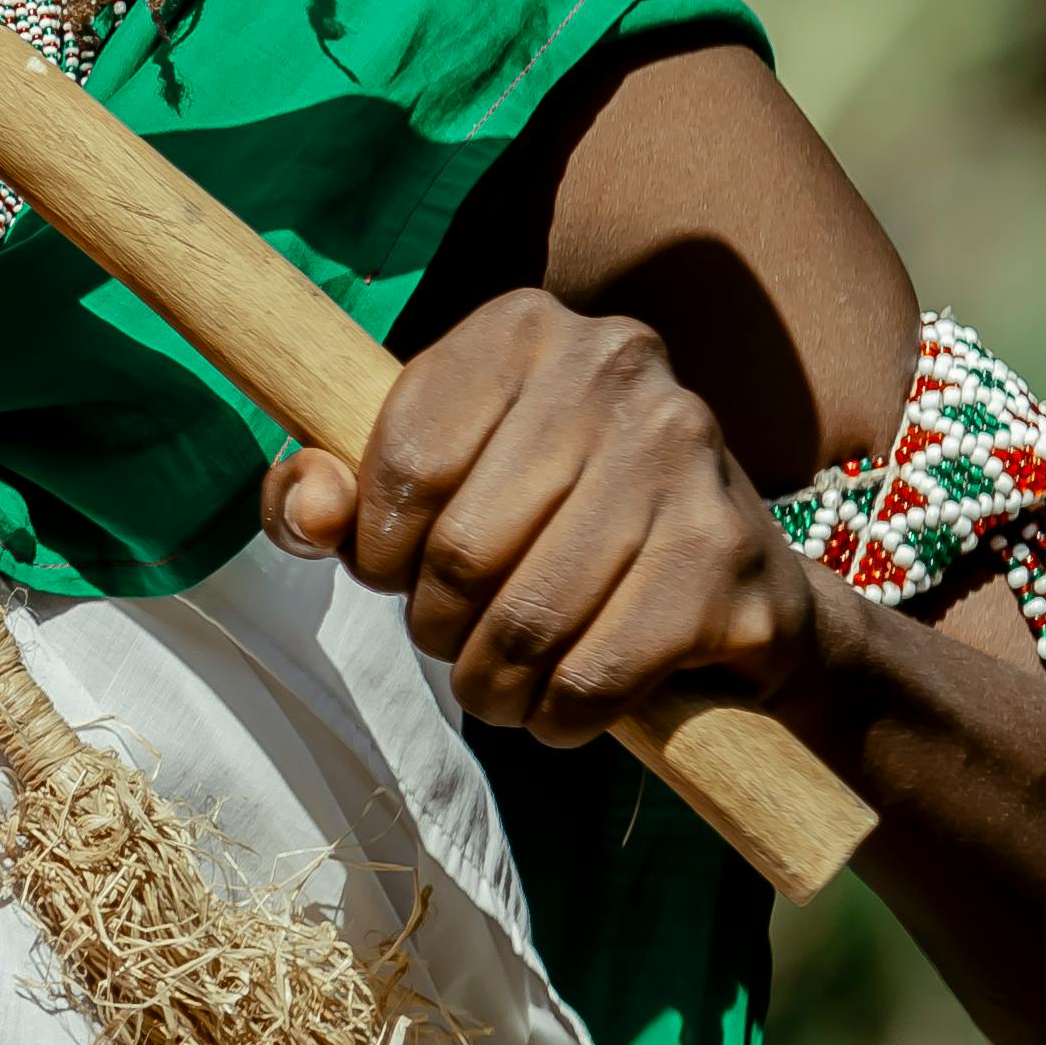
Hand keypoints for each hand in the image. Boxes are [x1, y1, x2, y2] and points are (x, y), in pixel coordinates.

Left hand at [259, 289, 815, 747]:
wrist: (736, 579)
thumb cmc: (553, 522)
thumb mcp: (435, 481)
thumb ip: (337, 490)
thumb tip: (309, 507)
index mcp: (523, 327)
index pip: (405, 459)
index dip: (377, 549)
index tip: (397, 576)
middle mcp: (615, 366)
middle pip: (463, 549)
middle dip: (438, 628)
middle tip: (456, 643)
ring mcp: (685, 456)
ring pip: (527, 620)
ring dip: (494, 686)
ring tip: (501, 685)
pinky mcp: (725, 558)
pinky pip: (595, 674)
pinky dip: (559, 717)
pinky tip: (563, 707)